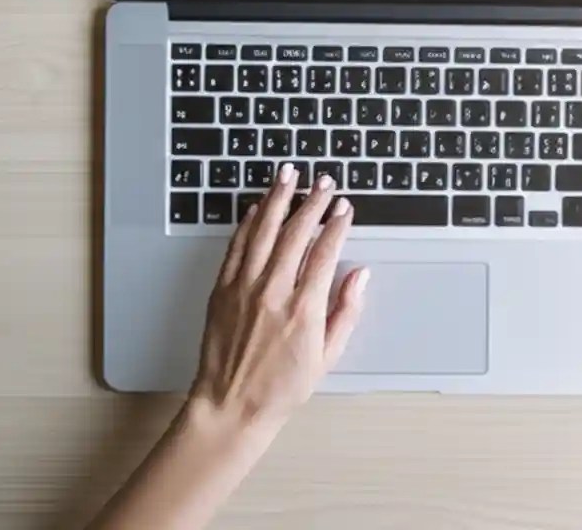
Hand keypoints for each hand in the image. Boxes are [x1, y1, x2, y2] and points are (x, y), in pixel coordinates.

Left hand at [190, 164, 368, 429]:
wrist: (230, 406)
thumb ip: (346, 311)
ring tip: (288, 176)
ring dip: (277, 200)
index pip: (325, 252)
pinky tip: (258, 207)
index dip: (337, 224)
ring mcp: (243, 288)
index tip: (344, 207)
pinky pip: (236, 247)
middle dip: (312, 203)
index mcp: (304, 308)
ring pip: (263, 231)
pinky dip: (248, 223)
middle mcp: (273, 291)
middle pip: (295, 233)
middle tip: (323, 182)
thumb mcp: (328, 355)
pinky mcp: (221, 290)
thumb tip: (360, 275)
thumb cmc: (282, 387)